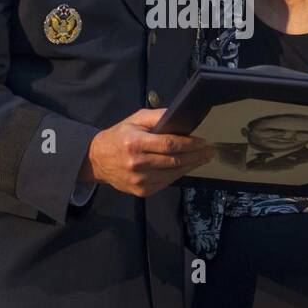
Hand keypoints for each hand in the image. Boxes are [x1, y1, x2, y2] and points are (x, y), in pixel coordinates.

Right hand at [81, 108, 212, 197]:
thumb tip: (179, 116)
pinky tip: (187, 167)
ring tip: (203, 159)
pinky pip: (166, 183)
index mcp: (135, 143)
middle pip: (174, 160)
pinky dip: (179, 174)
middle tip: (210, 151)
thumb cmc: (119, 136)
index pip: (169, 144)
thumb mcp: (135, 119)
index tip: (203, 141)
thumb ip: (157, 117)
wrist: (97, 160)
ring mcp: (139, 180)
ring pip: (173, 174)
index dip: (189, 144)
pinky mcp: (141, 191)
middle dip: (196, 155)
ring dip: (191, 166)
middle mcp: (137, 163)